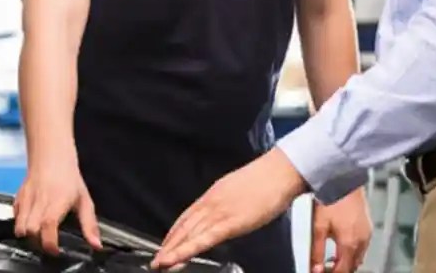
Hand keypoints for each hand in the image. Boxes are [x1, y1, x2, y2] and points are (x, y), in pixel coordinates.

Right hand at [13, 157, 101, 254]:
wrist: (50, 155)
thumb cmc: (68, 176)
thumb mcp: (84, 200)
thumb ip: (89, 225)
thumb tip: (96, 244)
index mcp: (57, 202)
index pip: (48, 226)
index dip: (49, 243)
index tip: (55, 250)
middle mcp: (39, 201)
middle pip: (30, 231)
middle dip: (38, 242)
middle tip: (48, 240)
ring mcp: (26, 199)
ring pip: (19, 227)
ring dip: (28, 235)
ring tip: (39, 233)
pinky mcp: (18, 198)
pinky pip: (15, 217)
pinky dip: (21, 223)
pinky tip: (32, 220)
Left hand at [150, 149, 304, 269]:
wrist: (279, 172)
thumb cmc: (266, 180)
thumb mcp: (239, 189)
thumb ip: (228, 201)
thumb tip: (225, 211)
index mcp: (213, 195)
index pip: (187, 216)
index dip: (174, 232)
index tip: (166, 244)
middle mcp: (211, 203)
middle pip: (183, 227)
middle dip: (169, 245)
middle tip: (156, 260)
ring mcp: (218, 212)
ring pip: (189, 234)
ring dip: (173, 251)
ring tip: (161, 263)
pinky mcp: (229, 222)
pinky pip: (204, 239)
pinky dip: (188, 250)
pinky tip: (177, 258)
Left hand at [309, 188, 371, 272]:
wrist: (344, 181)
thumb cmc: (331, 200)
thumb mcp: (319, 227)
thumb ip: (317, 250)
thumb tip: (315, 268)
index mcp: (349, 244)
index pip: (343, 270)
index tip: (322, 272)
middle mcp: (362, 241)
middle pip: (353, 265)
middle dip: (341, 269)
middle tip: (327, 268)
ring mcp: (367, 234)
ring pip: (359, 257)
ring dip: (348, 261)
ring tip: (333, 259)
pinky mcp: (368, 226)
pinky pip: (363, 247)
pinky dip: (353, 251)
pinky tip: (342, 245)